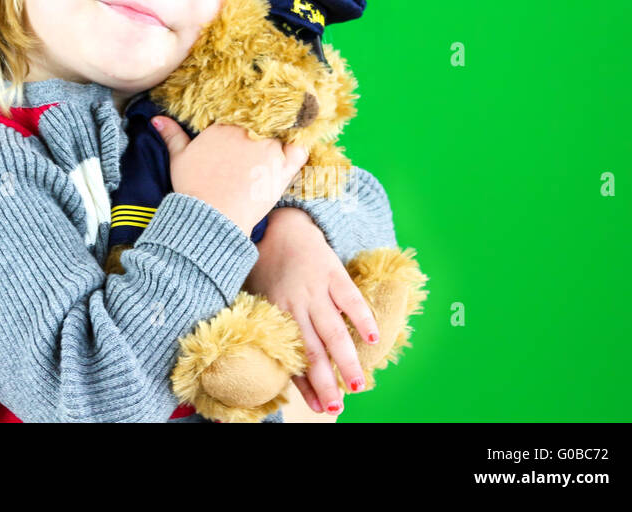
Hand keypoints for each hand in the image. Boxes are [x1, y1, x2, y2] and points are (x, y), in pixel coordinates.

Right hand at [156, 116, 307, 234]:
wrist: (212, 216)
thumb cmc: (194, 187)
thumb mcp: (179, 158)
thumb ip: (172, 135)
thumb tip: (156, 118)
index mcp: (224, 125)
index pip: (240, 111)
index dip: (243, 116)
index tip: (243, 122)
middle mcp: (248, 131)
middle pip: (262, 118)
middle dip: (262, 121)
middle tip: (260, 130)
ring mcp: (268, 148)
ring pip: (281, 130)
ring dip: (282, 131)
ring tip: (282, 134)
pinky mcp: (283, 167)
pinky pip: (299, 149)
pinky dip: (300, 145)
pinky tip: (296, 145)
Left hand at [244, 207, 380, 415]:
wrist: (281, 224)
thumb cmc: (266, 263)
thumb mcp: (257, 293)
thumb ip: (266, 322)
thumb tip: (271, 359)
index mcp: (275, 313)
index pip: (291, 356)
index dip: (305, 384)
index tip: (318, 407)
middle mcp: (295, 304)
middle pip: (313, 351)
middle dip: (326, 383)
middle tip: (337, 408)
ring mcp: (315, 289)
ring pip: (333, 331)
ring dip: (346, 361)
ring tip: (358, 385)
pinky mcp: (332, 272)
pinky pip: (350, 298)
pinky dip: (362, 318)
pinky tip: (374, 338)